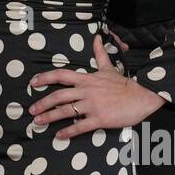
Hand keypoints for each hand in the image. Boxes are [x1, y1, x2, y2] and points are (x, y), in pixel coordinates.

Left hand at [27, 31, 165, 137]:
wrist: (142, 96)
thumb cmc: (124, 84)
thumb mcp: (109, 67)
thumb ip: (99, 54)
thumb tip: (97, 38)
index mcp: (86, 79)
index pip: (61, 75)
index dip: (45, 78)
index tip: (33, 82)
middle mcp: (86, 91)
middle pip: (58, 96)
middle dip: (42, 103)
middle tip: (31, 110)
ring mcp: (92, 105)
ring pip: (65, 111)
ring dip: (50, 117)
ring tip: (38, 123)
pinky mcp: (100, 119)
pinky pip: (80, 126)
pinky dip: (68, 132)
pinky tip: (59, 136)